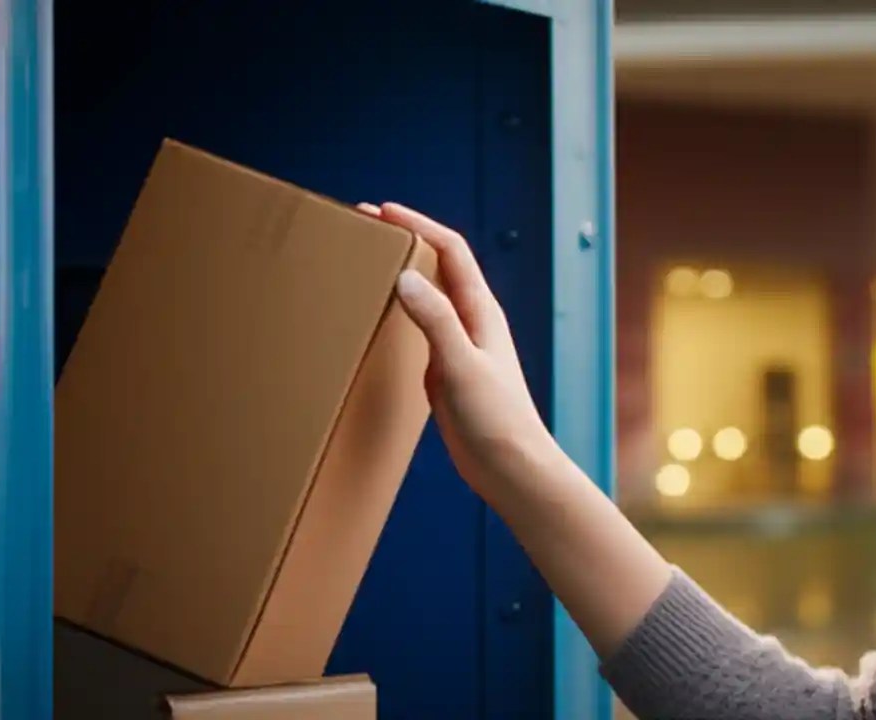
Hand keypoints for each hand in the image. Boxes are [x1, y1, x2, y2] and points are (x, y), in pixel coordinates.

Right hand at [357, 202, 560, 493]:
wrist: (511, 468)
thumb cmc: (497, 420)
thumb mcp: (462, 365)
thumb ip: (436, 321)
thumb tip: (405, 277)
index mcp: (481, 312)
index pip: (451, 251)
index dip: (419, 225)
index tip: (383, 211)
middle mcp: (471, 321)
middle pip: (437, 266)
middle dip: (404, 241)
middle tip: (363, 228)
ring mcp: (458, 346)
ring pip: (426, 296)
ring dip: (399, 274)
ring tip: (363, 263)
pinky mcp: (445, 371)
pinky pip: (417, 330)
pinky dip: (397, 313)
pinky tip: (375, 317)